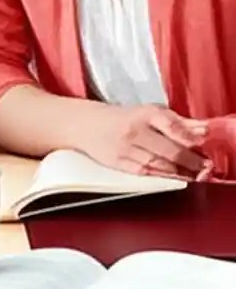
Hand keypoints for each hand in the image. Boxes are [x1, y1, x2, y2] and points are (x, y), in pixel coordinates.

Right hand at [77, 104, 208, 176]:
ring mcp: (125, 149)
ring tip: (195, 174)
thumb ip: (176, 121)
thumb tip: (202, 129)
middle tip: (205, 165)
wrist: (82, 124)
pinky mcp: (118, 163)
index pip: (172, 126)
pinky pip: (146, 172)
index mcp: (142, 114)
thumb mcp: (147, 112)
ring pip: (159, 164)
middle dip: (191, 160)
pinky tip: (174, 177)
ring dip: (180, 171)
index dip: (190, 137)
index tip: (202, 142)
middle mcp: (133, 131)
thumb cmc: (118, 118)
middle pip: (169, 150)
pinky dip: (163, 176)